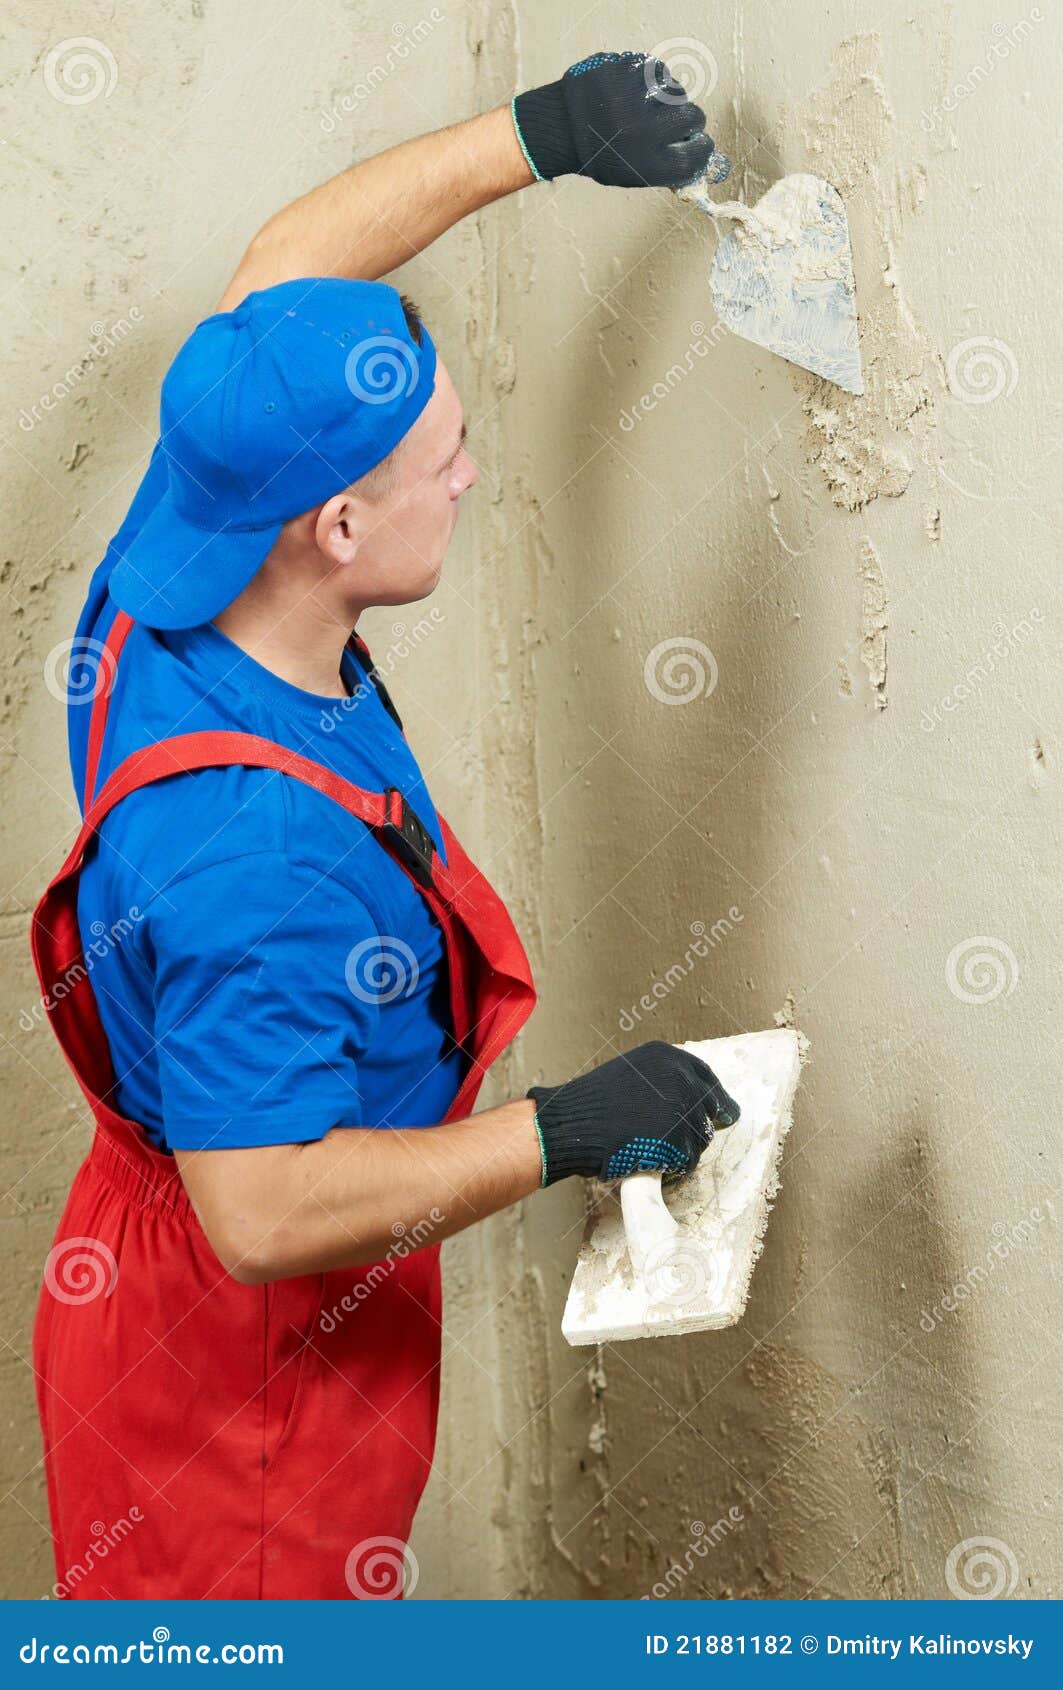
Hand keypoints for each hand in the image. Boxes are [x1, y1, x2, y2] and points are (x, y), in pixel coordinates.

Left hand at [512, 50, 715, 188]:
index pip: (699, 152)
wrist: (562, 125)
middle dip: (686, 121)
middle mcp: (652, 128)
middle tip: (667, 124)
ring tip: (643, 108)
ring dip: (668, 100)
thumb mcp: (634, 173)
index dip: (699, 147)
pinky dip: (652, 83)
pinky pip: (659, 73)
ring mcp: (644, 94)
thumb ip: (669, 166)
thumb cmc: (600, 153)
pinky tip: (634, 93)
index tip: (694, 144)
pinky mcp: (634, 68)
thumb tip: (701, 154)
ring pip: (678, 92)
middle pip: (693, 118)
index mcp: (653, 162)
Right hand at [528, 1039, 738, 1185]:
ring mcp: (682, 1109)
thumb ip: (663, 1080)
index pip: (707, 1078)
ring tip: (651, 1148)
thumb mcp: (631, 1074)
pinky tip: (649, 1159)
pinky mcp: (679, 1141)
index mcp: (667, 1057)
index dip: (716, 1098)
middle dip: (700, 1126)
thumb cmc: (592, 1104)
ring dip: (683, 1148)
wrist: (572, 1124)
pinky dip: (673, 1166)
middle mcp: (680, 1078)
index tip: (723, 1111)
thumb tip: (699, 1101)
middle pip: (709, 1108)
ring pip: (701, 1137)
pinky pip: (688, 1159)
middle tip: (683, 1140)